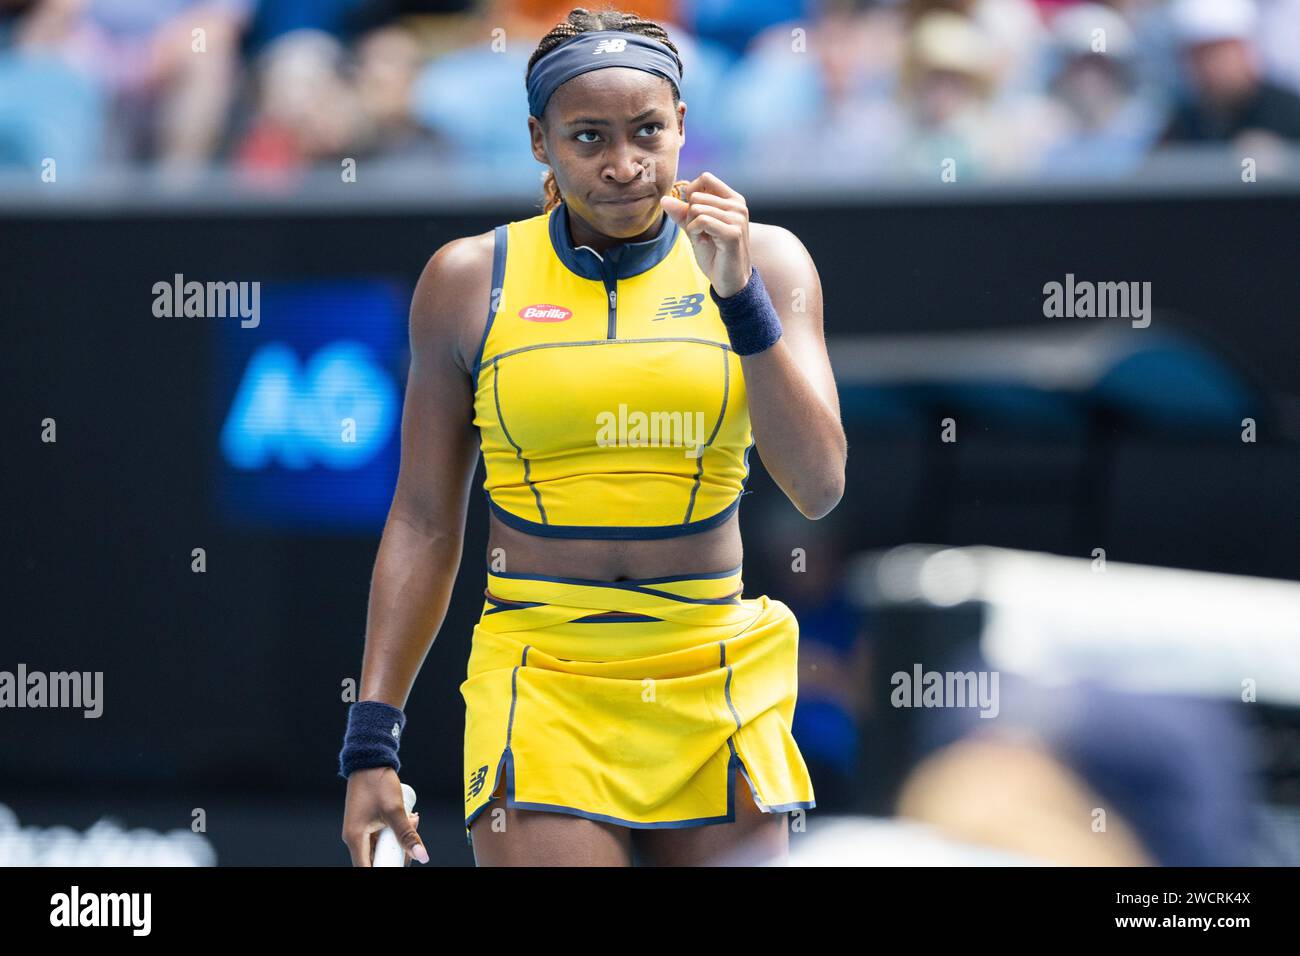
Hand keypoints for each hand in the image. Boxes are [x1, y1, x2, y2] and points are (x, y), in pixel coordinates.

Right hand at [342, 767, 428, 865]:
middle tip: (413, 843)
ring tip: (413, 820)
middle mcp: (355, 838)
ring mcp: (361, 831)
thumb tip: (422, 856)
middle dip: (397, 853)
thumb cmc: (377, 783)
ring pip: (381, 847)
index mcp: (355, 838)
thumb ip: (407, 835)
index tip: (400, 863)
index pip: (367, 868)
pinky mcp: (367, 824)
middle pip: (376, 860)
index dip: (385, 868)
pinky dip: (395, 831)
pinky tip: (409, 818)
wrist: (370, 761)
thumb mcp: (395, 810)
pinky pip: (381, 836)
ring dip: (398, 840)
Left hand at [660, 171, 751, 297]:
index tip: (695, 215)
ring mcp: (737, 218)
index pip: (705, 178)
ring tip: (705, 239)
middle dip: (690, 216)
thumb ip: (682, 213)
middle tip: (702, 233)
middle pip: (696, 196)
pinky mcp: (732, 233)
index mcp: (733, 199)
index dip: (691, 195)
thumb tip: (664, 199)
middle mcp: (738, 205)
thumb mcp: (695, 229)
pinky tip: (705, 243)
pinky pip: (701, 221)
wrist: (728, 280)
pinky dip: (695, 233)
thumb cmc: (715, 254)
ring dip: (692, 227)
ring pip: (697, 209)